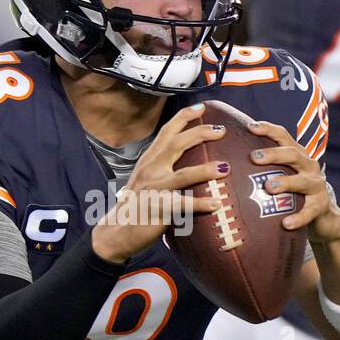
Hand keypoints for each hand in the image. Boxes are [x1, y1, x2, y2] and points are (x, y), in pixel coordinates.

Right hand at [90, 103, 227, 262]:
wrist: (115, 232)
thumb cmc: (137, 206)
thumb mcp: (147, 180)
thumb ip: (164, 168)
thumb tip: (192, 161)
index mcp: (149, 161)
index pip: (167, 132)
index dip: (184, 117)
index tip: (202, 108)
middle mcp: (150, 170)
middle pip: (176, 144)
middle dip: (199, 134)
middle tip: (221, 131)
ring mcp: (152, 190)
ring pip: (182, 176)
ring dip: (205, 170)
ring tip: (225, 167)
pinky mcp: (156, 209)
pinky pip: (182, 205)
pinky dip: (200, 204)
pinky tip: (217, 204)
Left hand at [245, 119, 339, 243]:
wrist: (323, 217)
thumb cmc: (293, 194)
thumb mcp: (282, 176)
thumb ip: (262, 170)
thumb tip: (224, 166)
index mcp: (297, 155)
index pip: (283, 137)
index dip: (268, 129)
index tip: (250, 127)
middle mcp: (308, 166)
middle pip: (293, 154)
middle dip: (274, 154)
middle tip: (254, 157)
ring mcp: (317, 185)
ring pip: (302, 181)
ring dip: (285, 182)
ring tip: (268, 187)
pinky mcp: (320, 205)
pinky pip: (309, 212)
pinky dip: (298, 217)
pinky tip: (285, 223)